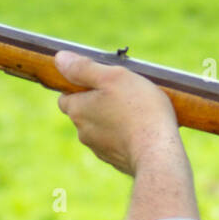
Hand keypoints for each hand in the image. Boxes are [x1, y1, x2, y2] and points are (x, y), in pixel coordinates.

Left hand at [54, 51, 177, 175]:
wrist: (158, 152)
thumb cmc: (139, 110)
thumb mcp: (112, 77)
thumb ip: (84, 68)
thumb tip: (60, 58)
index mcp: (78, 110)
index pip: (66, 97)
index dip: (81, 88)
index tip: (101, 83)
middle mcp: (84, 132)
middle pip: (85, 113)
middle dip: (99, 105)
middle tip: (124, 95)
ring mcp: (100, 150)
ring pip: (102, 130)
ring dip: (113, 121)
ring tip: (138, 113)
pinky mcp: (117, 161)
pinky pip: (117, 145)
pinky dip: (125, 137)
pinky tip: (144, 131)